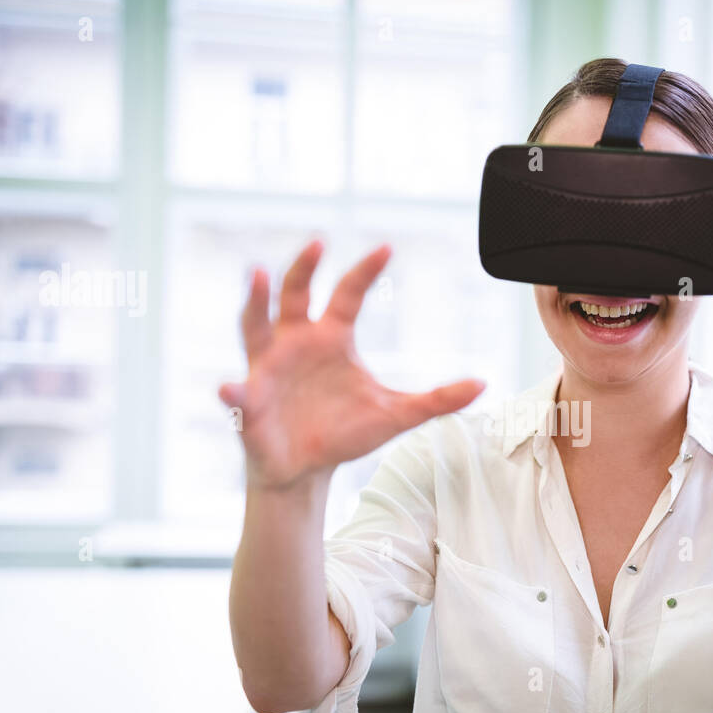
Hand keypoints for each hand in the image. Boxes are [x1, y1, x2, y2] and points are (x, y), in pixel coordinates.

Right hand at [219, 240, 485, 489]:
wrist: (307, 469)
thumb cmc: (344, 433)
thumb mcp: (396, 415)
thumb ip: (437, 400)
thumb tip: (483, 384)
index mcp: (331, 337)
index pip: (348, 294)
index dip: (366, 271)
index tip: (387, 248)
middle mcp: (296, 341)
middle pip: (296, 293)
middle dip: (305, 268)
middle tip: (318, 243)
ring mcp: (268, 366)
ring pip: (255, 325)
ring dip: (255, 301)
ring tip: (256, 276)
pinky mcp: (249, 401)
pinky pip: (238, 394)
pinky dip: (233, 392)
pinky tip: (229, 390)